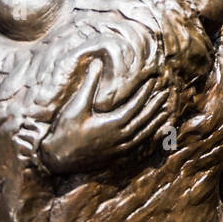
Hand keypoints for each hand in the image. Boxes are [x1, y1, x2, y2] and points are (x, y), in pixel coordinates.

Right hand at [38, 50, 172, 173]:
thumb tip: (97, 62)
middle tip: (166, 94)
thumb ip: (90, 84)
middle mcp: (120, 137)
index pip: (136, 105)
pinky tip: (149, 133)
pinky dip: (146, 137)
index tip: (153, 81)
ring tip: (165, 112)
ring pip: (143, 134)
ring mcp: (119, 149)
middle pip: (144, 119)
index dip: (146, 92)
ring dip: (155, 122)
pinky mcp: (115, 157)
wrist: (55, 159)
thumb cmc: (65, 130)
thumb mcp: (77, 105)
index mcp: (113, 124)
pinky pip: (137, 146)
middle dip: (156, 105)